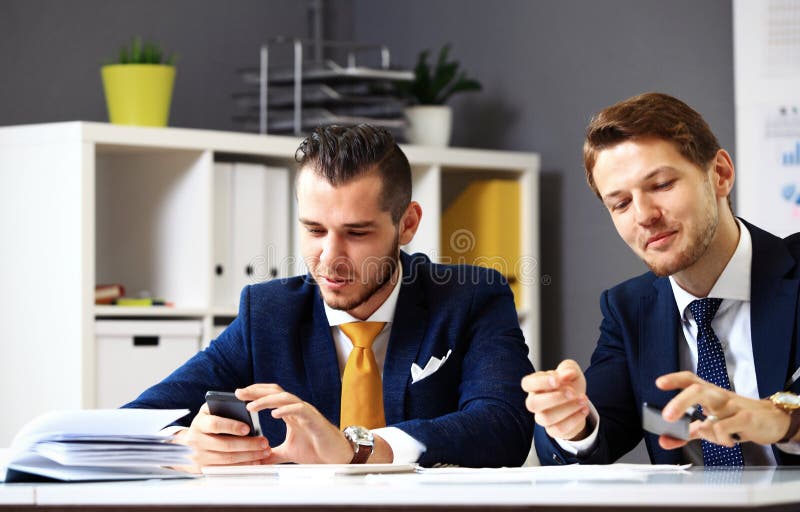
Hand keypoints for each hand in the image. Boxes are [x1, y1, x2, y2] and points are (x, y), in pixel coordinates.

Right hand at [170, 403, 271, 472]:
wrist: (188, 442)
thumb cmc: (207, 422)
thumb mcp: (211, 411)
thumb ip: (225, 408)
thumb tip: (246, 409)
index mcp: (200, 423)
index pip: (215, 425)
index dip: (231, 426)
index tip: (248, 428)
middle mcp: (197, 441)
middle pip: (224, 445)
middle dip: (247, 444)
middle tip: (264, 442)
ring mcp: (199, 456)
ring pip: (227, 459)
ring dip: (248, 457)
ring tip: (264, 452)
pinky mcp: (204, 468)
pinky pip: (226, 469)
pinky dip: (242, 466)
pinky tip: (254, 461)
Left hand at [236, 384, 353, 463]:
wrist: (336, 457)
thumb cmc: (316, 451)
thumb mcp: (288, 452)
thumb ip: (273, 453)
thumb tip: (256, 459)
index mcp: (291, 413)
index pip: (271, 396)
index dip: (256, 393)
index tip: (239, 395)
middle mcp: (297, 408)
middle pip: (275, 391)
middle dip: (256, 390)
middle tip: (239, 393)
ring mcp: (306, 412)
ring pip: (285, 397)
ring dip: (266, 400)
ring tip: (251, 406)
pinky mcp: (314, 419)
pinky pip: (299, 409)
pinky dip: (286, 409)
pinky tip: (274, 414)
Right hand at [520, 359, 590, 440]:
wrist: (578, 402)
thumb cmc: (569, 384)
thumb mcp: (571, 371)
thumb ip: (568, 368)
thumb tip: (567, 373)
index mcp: (535, 385)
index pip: (527, 384)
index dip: (540, 382)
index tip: (557, 380)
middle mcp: (535, 402)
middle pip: (533, 404)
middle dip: (554, 398)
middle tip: (572, 392)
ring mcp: (542, 418)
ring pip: (547, 418)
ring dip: (568, 408)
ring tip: (583, 400)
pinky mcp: (552, 430)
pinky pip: (559, 429)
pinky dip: (575, 419)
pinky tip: (584, 410)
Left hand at [656, 371, 790, 448]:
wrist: (773, 420)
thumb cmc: (737, 417)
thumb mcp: (709, 423)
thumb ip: (687, 431)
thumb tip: (664, 440)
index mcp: (708, 393)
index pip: (690, 379)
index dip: (674, 379)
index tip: (659, 383)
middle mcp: (718, 396)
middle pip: (697, 389)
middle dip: (680, 402)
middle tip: (667, 417)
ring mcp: (733, 405)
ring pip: (712, 412)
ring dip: (705, 430)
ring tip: (712, 436)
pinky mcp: (747, 418)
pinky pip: (727, 428)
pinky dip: (722, 439)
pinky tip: (728, 440)